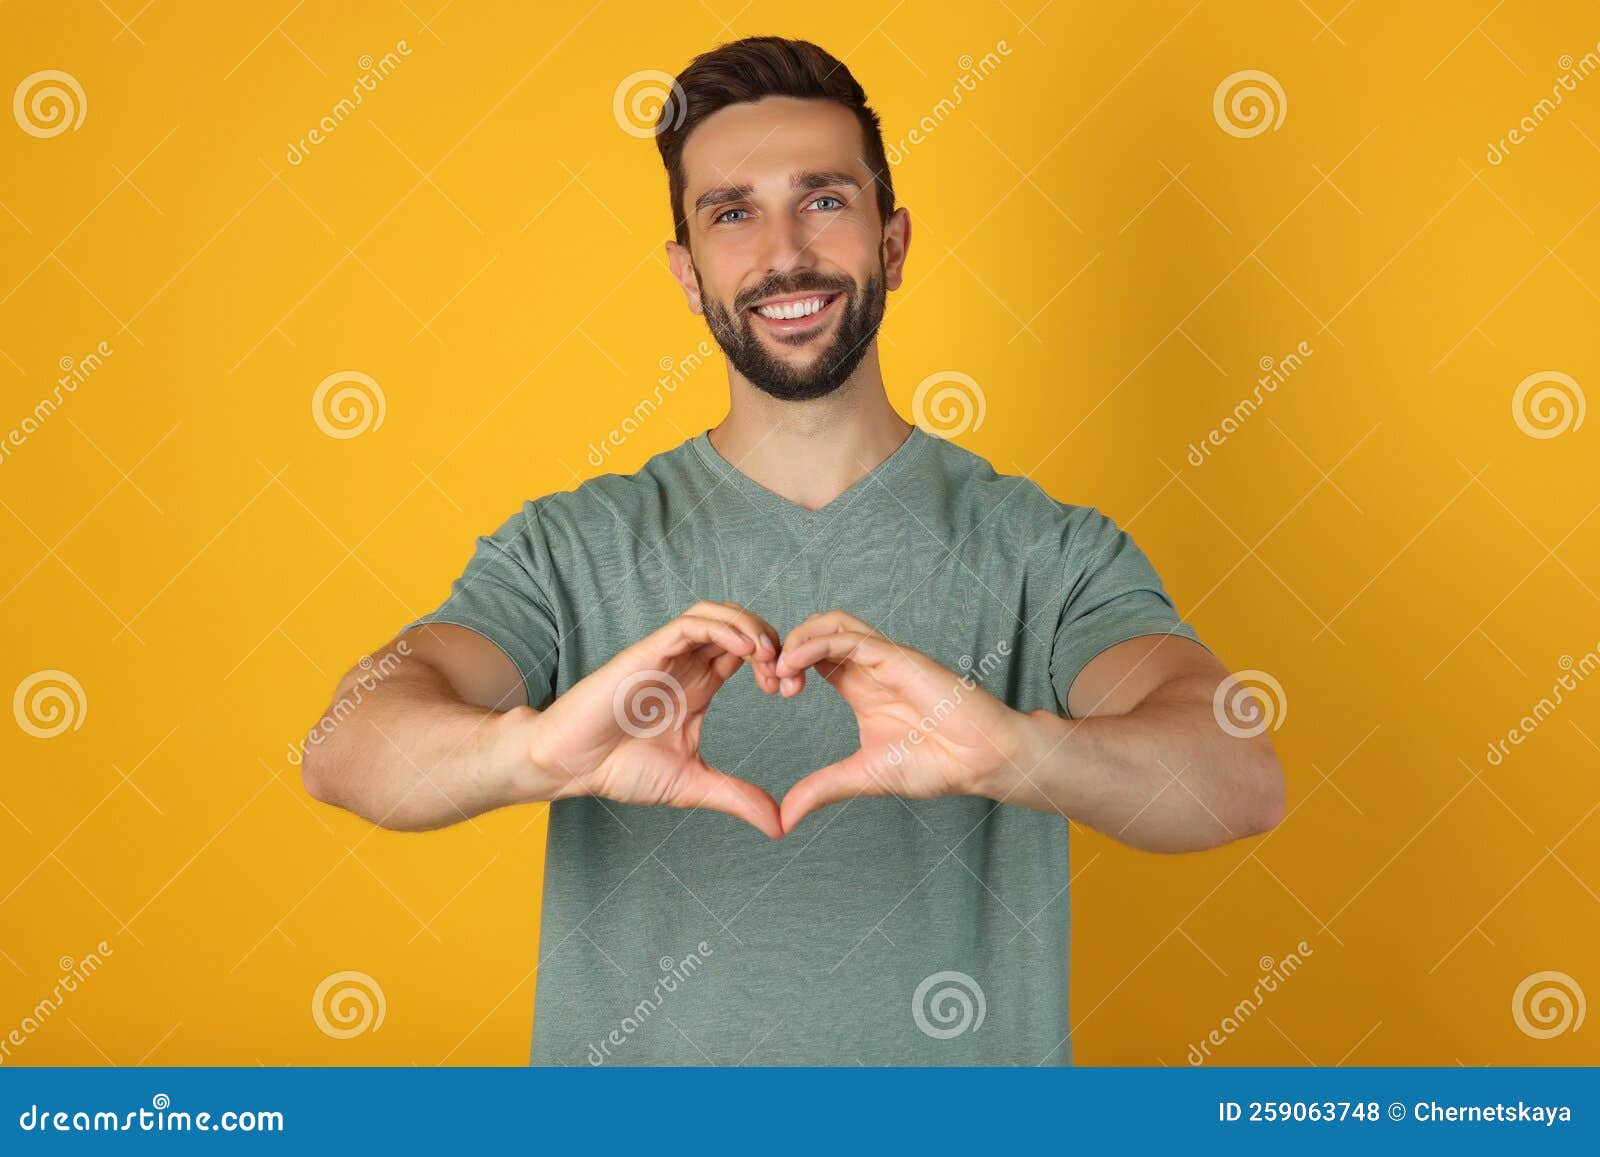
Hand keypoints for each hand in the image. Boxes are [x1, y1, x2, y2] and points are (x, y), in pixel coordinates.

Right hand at [524, 601, 784, 837]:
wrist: (570, 766)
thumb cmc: (620, 769)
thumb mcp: (693, 784)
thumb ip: (736, 797)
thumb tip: (779, 826)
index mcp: (699, 685)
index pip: (746, 653)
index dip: (775, 663)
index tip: (790, 692)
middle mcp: (685, 664)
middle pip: (739, 625)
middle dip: (771, 641)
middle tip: (787, 675)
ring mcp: (667, 655)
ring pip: (717, 614)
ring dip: (750, 627)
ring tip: (770, 656)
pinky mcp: (647, 652)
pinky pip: (691, 624)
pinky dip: (723, 628)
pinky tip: (746, 650)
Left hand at [772, 610, 1025, 831]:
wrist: (982, 762)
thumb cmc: (937, 764)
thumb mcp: (863, 777)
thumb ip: (822, 789)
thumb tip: (784, 817)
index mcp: (860, 686)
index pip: (812, 655)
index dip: (785, 664)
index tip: (770, 690)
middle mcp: (870, 666)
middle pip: (818, 629)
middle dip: (785, 646)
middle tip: (770, 679)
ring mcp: (885, 658)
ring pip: (833, 623)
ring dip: (798, 638)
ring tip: (779, 669)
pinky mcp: (898, 658)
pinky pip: (851, 638)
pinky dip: (815, 644)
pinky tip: (794, 665)